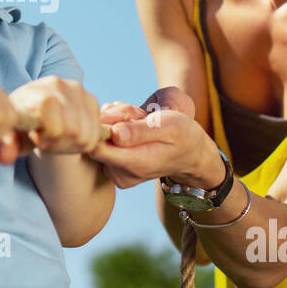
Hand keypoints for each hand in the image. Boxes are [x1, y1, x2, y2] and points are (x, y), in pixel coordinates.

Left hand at [0, 76, 101, 164]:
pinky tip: (70, 135)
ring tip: (57, 137)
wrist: (30, 107)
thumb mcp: (10, 136)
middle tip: (47, 140)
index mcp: (37, 92)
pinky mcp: (90, 98)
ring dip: (72, 144)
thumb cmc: (20, 125)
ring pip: (86, 134)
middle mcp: (59, 85)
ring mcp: (77, 89)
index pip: (55, 127)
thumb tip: (5, 156)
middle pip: (73, 131)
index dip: (46, 139)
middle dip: (59, 143)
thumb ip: (6, 146)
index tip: (36, 137)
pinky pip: (96, 133)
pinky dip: (84, 140)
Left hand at [88, 86, 213, 188]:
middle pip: (97, 140)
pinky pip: (103, 142)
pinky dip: (114, 128)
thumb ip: (140, 131)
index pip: (96, 147)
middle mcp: (121, 173)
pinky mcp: (113, 168)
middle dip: (112, 119)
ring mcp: (116, 173)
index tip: (126, 114)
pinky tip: (131, 125)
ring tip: (138, 119)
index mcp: (135, 164)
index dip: (104, 124)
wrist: (190, 155)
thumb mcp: (169, 126)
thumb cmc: (182, 136)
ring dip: (115, 122)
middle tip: (136, 113)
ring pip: (99, 138)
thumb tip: (114, 133)